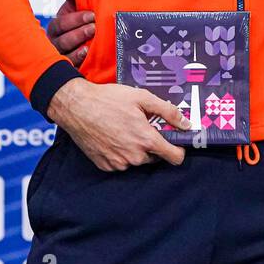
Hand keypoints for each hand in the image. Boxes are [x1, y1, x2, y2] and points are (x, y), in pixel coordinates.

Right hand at [47, 0, 94, 67]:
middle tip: (94, 27)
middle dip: (78, 33)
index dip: (75, 19)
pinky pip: (71, 65)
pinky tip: (86, 53)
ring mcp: (61, 57)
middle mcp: (56, 42)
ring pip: (65, 53)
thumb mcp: (77, 9)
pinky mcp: (69, 68)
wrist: (91, 46)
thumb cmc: (83, 23)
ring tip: (92, 41)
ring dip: (79, 46)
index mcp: (57, 27)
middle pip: (63, 39)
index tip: (92, 15)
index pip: (61, 23)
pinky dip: (78, 59)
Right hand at [47, 77, 188, 170]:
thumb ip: (168, 111)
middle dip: (153, 144)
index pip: (175, 157)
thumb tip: (187, 124)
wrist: (76, 107)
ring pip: (138, 160)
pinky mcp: (105, 166)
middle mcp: (134, 156)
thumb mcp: (142, 98)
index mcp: (146, 140)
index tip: (175, 141)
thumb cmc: (109, 100)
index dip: (179, 149)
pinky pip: (122, 162)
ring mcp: (118, 163)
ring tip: (126, 129)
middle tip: (143, 126)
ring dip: (137, 149)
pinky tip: (114, 136)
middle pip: (155, 157)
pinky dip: (122, 153)